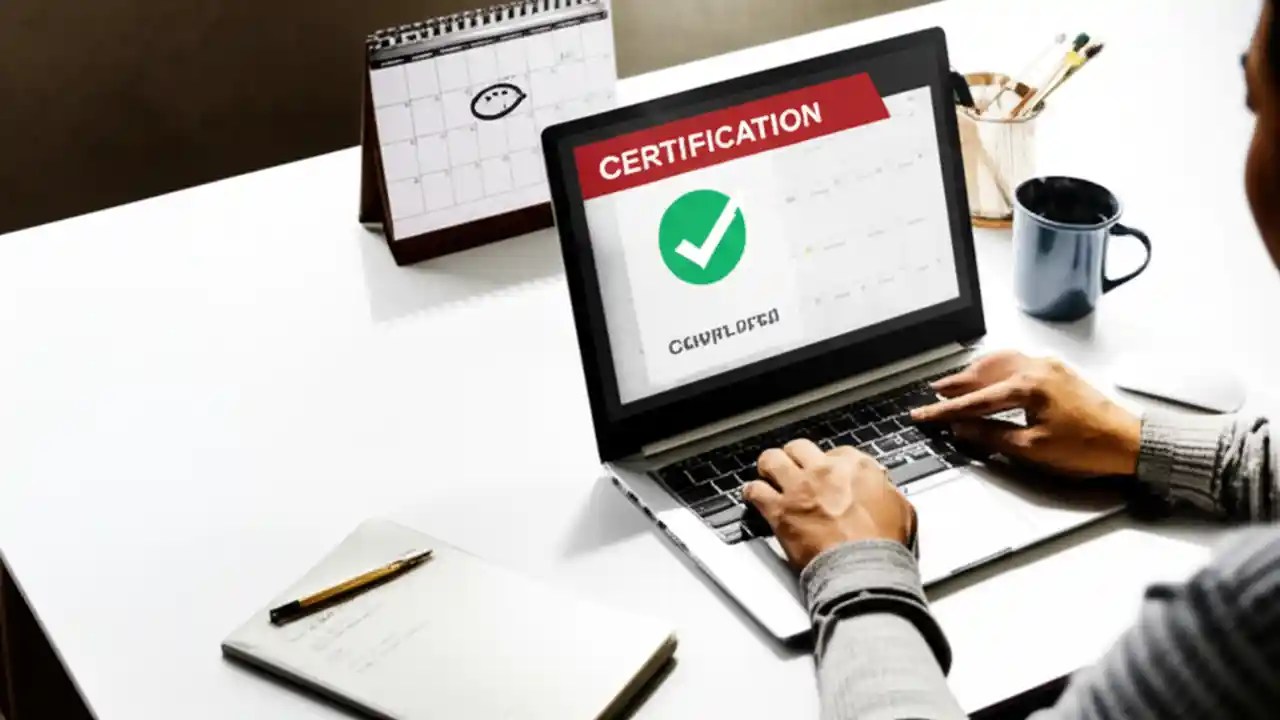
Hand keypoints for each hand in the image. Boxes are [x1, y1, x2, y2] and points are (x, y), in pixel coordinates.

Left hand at [742, 439, 915, 570]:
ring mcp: (799, 489)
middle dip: (796, 457)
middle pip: (800, 448)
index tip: (828, 474)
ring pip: (772, 460)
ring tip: (769, 474)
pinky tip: (754, 496)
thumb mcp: (902, 509)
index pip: (837, 452)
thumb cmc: (884, 547)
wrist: (864, 571)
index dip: (830, 464)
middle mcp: (825, 471)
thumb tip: (881, 487)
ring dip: (769, 467)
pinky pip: (755, 491)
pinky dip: (752, 493)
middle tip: (795, 468)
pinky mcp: (780, 511)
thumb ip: (885, 490)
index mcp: (857, 467)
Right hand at [909, 351, 1140, 476]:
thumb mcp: (1032, 449)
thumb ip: (991, 436)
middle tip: (934, 394)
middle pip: (983, 374)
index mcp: (1027, 388)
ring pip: (1000, 362)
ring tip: (956, 383)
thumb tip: (962, 430)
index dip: (945, 410)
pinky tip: (992, 375)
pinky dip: (996, 368)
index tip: (924, 414)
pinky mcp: (1058, 372)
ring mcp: (1048, 367)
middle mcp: (1035, 370)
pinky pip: (1017, 362)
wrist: (1129, 442)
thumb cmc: (1086, 447)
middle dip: (956, 385)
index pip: (974, 400)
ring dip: (975, 372)